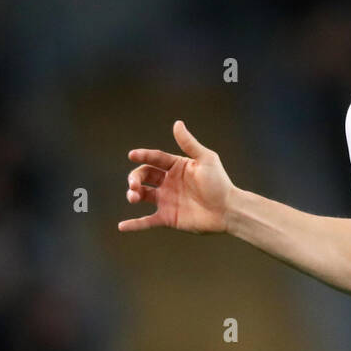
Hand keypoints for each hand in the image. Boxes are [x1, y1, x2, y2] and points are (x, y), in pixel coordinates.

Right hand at [119, 120, 233, 233]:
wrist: (228, 210)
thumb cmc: (219, 183)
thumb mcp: (206, 160)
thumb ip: (189, 144)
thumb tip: (177, 123)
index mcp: (177, 166)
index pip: (155, 158)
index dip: (143, 156)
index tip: (132, 154)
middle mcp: (169, 182)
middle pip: (144, 175)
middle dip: (135, 178)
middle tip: (134, 185)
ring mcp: (167, 200)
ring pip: (143, 195)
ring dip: (133, 194)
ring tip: (133, 197)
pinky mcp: (168, 218)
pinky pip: (148, 221)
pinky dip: (135, 225)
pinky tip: (122, 227)